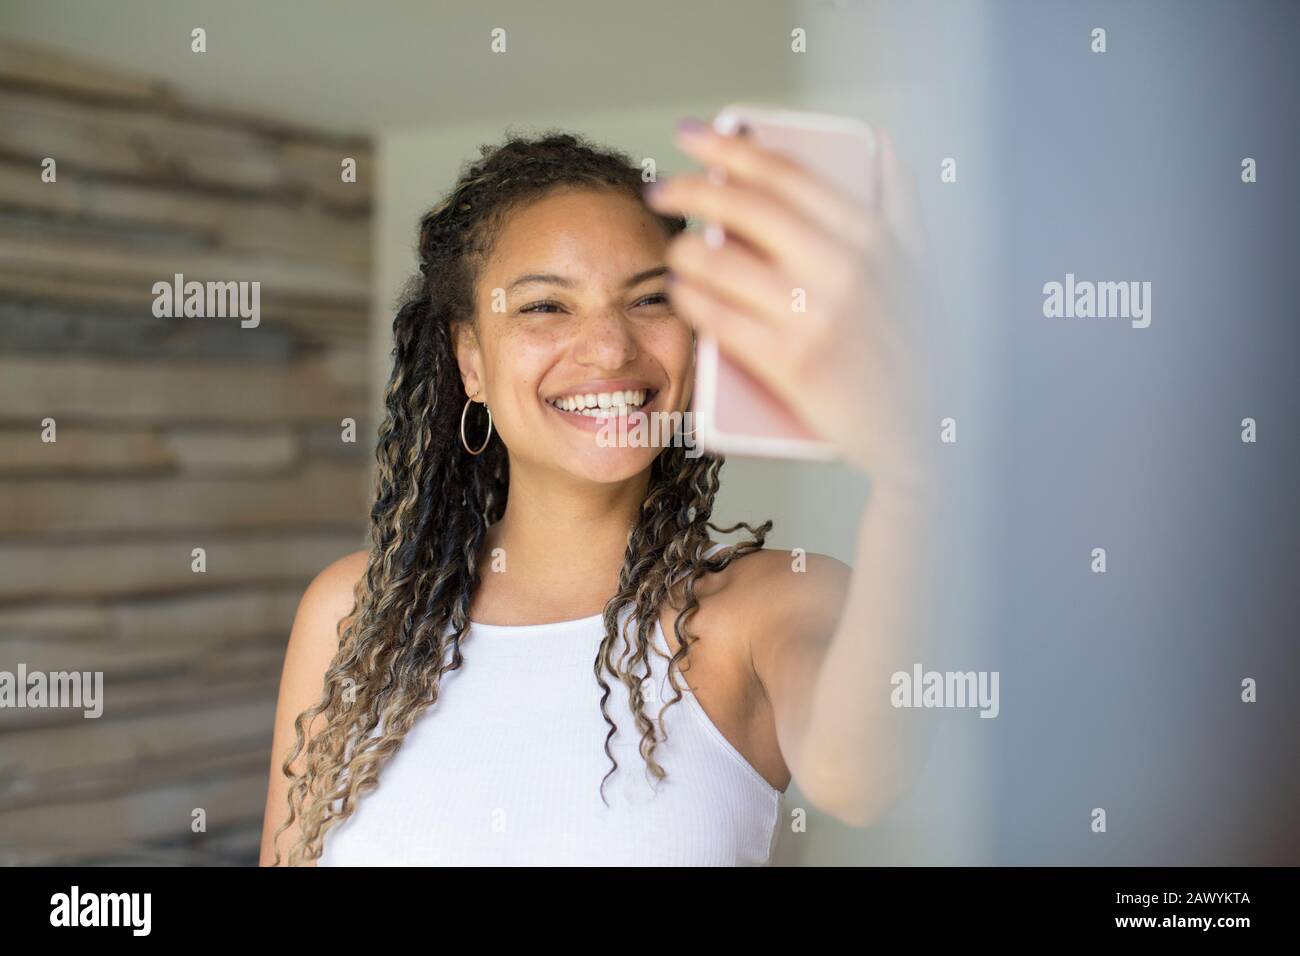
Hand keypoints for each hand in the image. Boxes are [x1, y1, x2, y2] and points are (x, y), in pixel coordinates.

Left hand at [646, 119, 934, 486]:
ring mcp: (817, 318)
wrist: (921, 430)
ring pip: (724, 264)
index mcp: (871, 237)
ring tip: (675, 248)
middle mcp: (845, 269)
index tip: (695, 135)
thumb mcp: (918, 266)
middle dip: (694, 189)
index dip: (733, 147)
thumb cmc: (914, 347)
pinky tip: (680, 291)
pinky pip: (721, 320)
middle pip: (748, 209)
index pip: (788, 174)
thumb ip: (899, 202)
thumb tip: (882, 142)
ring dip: (685, 249)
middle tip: (663, 187)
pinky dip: (691, 299)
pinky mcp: (793, 366)